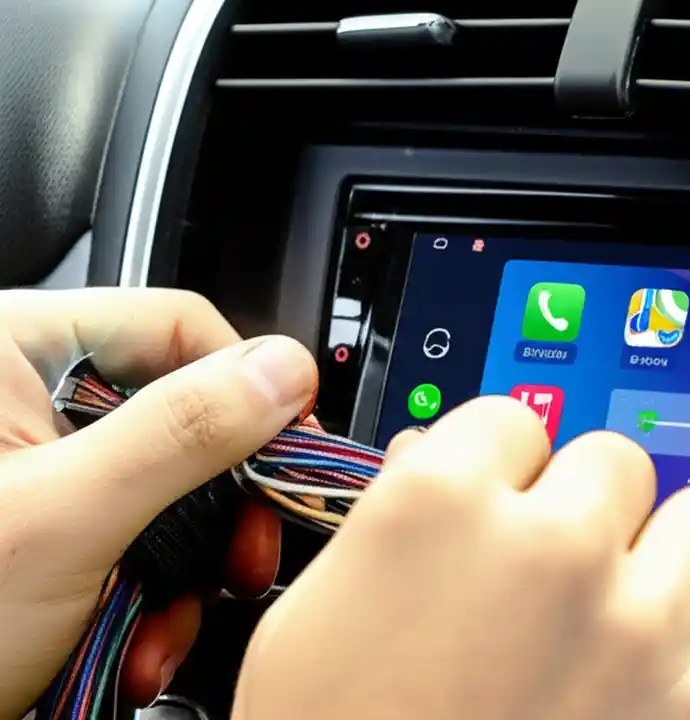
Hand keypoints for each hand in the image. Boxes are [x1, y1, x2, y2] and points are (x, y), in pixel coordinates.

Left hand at [0, 288, 316, 716]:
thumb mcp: (66, 518)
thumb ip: (182, 433)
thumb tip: (281, 370)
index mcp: (8, 349)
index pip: (176, 324)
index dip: (248, 386)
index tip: (291, 451)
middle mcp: (23, 398)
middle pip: (183, 413)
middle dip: (220, 506)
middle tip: (244, 554)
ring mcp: (35, 468)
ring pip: (169, 488)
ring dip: (188, 570)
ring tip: (166, 627)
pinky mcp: (46, 527)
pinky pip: (137, 538)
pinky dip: (151, 597)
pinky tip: (134, 644)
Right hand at [234, 397, 689, 719]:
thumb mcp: (312, 620)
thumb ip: (392, 520)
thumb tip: (440, 461)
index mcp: (443, 506)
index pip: (512, 419)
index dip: (502, 469)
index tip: (502, 504)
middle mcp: (551, 547)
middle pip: (615, 460)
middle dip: (587, 509)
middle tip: (557, 570)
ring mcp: (635, 626)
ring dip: (668, 561)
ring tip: (621, 615)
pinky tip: (632, 707)